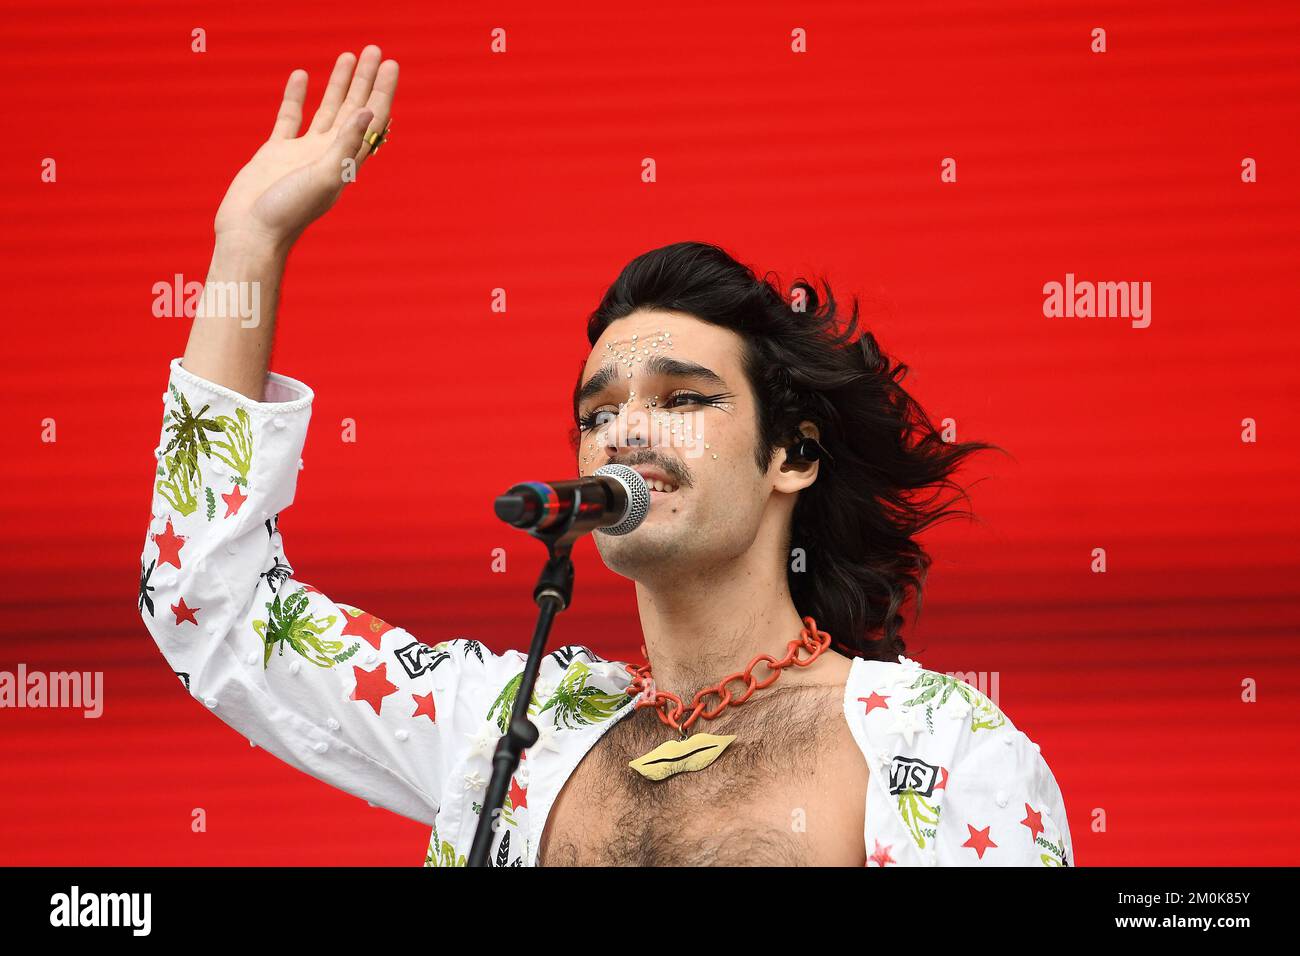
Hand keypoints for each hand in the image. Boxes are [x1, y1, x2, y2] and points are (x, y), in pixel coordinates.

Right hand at [212, 45, 397, 253]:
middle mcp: (329, 154)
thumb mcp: (324, 177)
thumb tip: (369, 112)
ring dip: (339, 84)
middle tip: (375, 51)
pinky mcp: (276, 152)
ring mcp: (303, 152)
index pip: (371, 119)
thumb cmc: (289, 212)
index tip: (390, 65)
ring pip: (327, 109)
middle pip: (354, 108)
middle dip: (365, 80)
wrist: (251, 233)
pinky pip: (290, 118)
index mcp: (345, 160)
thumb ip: (346, 145)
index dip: (382, 91)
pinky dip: (297, 97)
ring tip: (349, 56)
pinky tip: (302, 76)